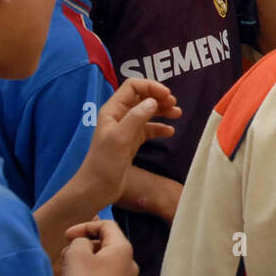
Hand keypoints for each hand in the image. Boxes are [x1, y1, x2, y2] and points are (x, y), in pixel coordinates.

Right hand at [60, 220, 137, 275]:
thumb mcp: (76, 254)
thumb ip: (79, 240)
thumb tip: (84, 245)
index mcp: (123, 249)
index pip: (107, 226)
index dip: (85, 226)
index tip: (66, 236)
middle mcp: (130, 264)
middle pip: (106, 245)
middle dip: (84, 245)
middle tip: (65, 253)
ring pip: (105, 263)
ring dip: (86, 262)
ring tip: (68, 270)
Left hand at [80, 79, 180, 209]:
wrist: (97, 189)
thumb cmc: (105, 163)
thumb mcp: (121, 138)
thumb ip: (137, 117)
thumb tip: (153, 102)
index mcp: (112, 111)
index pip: (132, 87)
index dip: (151, 87)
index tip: (168, 95)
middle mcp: (119, 116)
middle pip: (142, 97)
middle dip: (159, 98)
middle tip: (174, 105)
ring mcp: (126, 129)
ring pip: (147, 112)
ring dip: (162, 111)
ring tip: (178, 115)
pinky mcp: (132, 141)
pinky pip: (148, 129)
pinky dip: (160, 128)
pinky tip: (170, 132)